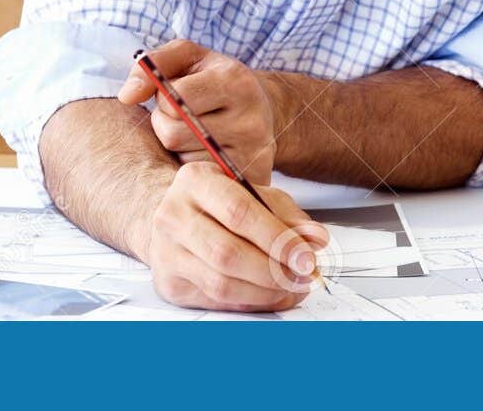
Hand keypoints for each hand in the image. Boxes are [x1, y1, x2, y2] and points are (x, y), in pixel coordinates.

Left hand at [118, 39, 278, 182]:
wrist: (264, 108)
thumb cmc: (215, 79)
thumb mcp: (187, 57)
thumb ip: (152, 64)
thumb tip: (126, 96)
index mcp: (236, 82)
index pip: (175, 98)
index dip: (163, 99)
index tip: (174, 96)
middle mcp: (251, 120)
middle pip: (174, 134)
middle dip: (166, 125)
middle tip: (183, 118)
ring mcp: (254, 155)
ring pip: (184, 162)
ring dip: (180, 149)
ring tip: (199, 135)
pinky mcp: (253, 182)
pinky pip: (200, 183)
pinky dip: (195, 170)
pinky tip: (206, 154)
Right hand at [139, 161, 329, 311]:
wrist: (175, 217)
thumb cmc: (219, 203)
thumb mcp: (254, 195)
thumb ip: (287, 215)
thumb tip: (316, 238)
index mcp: (196, 181)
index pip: (239, 212)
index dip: (277, 239)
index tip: (306, 257)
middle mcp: (173, 215)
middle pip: (227, 253)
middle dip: (273, 271)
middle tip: (302, 277)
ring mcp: (165, 251)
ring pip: (220, 283)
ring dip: (265, 292)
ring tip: (291, 288)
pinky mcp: (168, 282)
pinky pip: (216, 301)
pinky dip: (250, 302)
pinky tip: (269, 295)